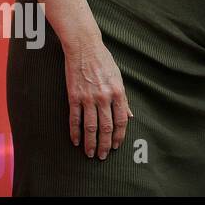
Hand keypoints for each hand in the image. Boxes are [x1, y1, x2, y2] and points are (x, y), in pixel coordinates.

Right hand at [64, 39, 130, 159]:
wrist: (85, 48)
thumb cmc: (104, 62)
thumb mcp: (119, 79)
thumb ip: (123, 100)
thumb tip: (130, 116)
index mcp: (118, 92)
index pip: (121, 121)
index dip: (119, 136)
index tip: (117, 146)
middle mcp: (104, 97)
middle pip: (106, 127)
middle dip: (105, 144)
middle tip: (103, 156)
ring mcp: (88, 98)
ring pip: (90, 126)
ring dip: (90, 142)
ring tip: (90, 153)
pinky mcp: (74, 97)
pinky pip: (74, 119)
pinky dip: (74, 132)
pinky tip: (75, 141)